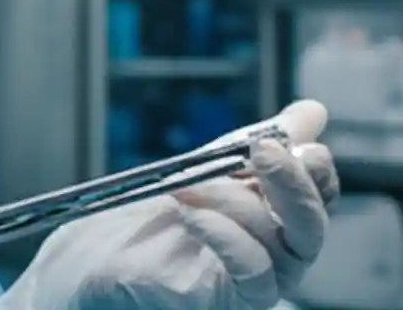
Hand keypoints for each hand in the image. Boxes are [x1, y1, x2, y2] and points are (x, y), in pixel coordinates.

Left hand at [0, 100, 338, 309]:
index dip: (316, 169)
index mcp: (271, 220)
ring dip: (236, 201)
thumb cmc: (141, 219)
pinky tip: (193, 214)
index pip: (319, 197)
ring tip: (188, 182)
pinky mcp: (224, 302)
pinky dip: (227, 237)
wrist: (83, 261)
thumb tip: (314, 111)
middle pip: (312, 226)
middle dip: (294, 183)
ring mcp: (251, 284)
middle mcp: (272, 257)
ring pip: (284, 248)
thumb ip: (252, 144)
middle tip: (263, 149)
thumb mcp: (199, 169)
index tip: (298, 139)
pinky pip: (252, 275)